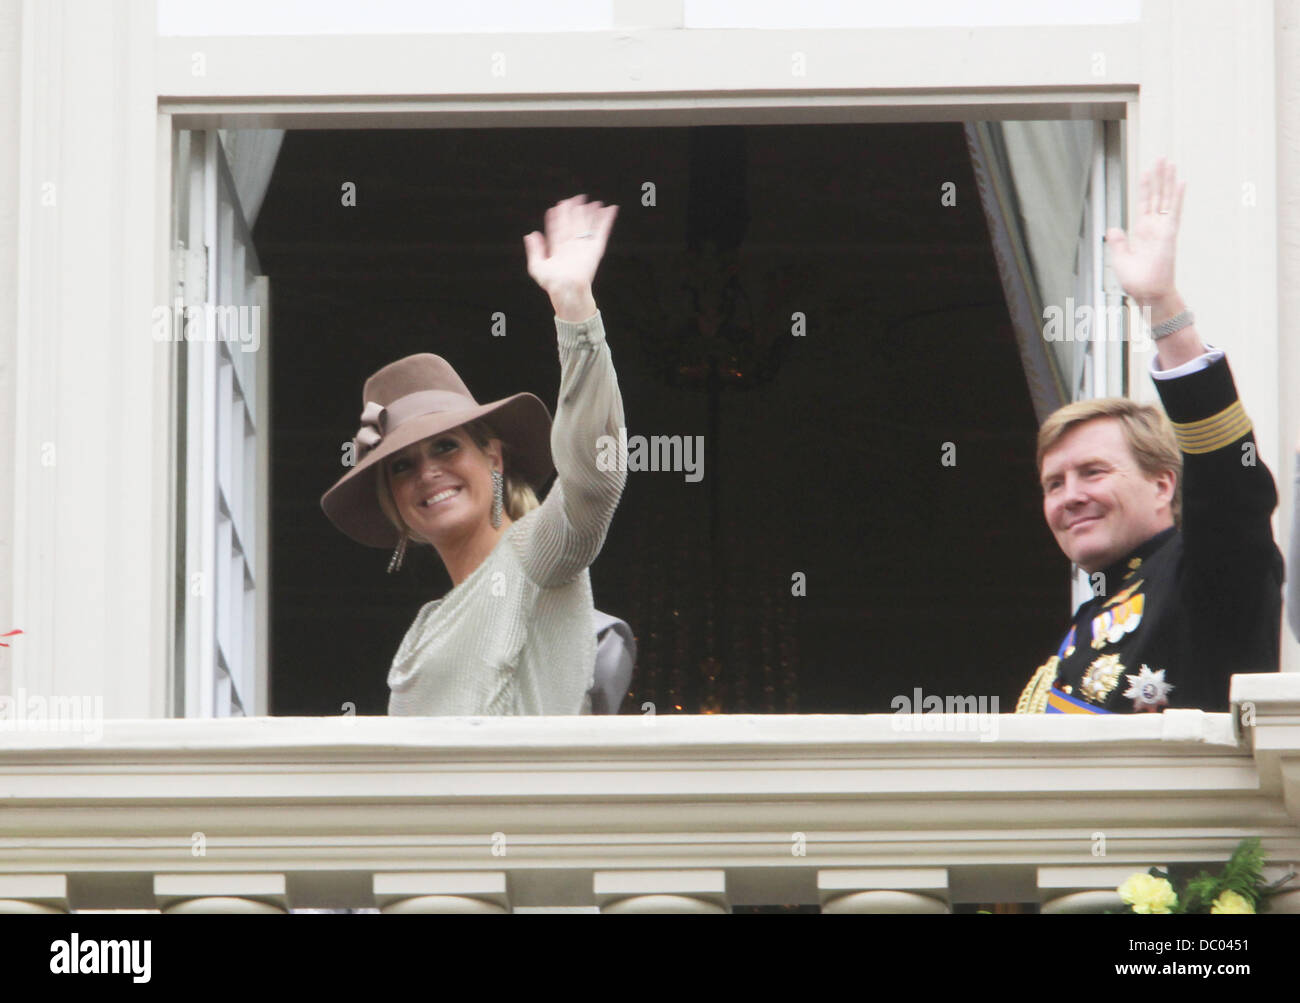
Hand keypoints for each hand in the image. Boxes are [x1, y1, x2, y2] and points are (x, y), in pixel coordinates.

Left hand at [523, 195, 617, 319]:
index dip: (557, 217)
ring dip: (591, 213)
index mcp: (559, 249)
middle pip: (574, 224)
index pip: (558, 228)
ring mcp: (584, 246)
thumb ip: (534, 250)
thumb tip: (530, 234)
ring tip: (594, 202)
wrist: (567, 290)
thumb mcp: (536, 267)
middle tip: (577, 197)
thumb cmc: (552, 284)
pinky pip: (602, 231)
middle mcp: (572, 246)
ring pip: (588, 225)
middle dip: (575, 210)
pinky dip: (607, 220)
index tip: (557, 206)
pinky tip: (610, 209)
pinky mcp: (595, 249)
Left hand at [1104, 157, 1184, 307]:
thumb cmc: (1136, 281)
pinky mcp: (1169, 234)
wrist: (1147, 292)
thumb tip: (1113, 228)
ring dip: (1168, 180)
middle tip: (1162, 158)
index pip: (1144, 203)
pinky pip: (1174, 211)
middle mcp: (1154, 227)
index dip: (1145, 187)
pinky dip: (1177, 197)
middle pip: (1156, 196)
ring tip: (1170, 162)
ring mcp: (1163, 229)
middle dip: (1158, 177)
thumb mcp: (1120, 259)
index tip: (1147, 171)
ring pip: (1166, 198)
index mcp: (1142, 232)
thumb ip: (1117, 242)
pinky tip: (1181, 182)